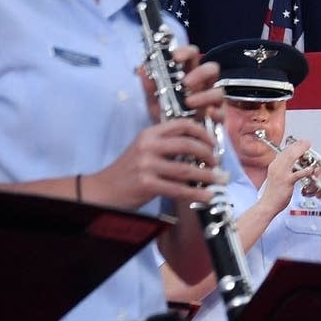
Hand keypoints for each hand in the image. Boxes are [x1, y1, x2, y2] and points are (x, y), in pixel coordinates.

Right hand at [96, 115, 226, 210]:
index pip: (182, 124)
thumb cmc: (127, 172)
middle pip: (188, 144)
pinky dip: (196, 193)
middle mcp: (148, 146)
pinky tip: (206, 195)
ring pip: (186, 168)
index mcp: (149, 134)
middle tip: (217, 162)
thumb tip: (199, 148)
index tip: (213, 143)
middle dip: (208, 153)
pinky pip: (178, 189)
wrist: (101, 192)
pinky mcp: (146, 185)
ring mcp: (146, 165)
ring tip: (219, 179)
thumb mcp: (144, 149)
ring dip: (207, 175)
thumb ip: (166, 145)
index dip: (202, 132)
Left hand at [138, 46, 223, 125]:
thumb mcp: (154, 100)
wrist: (170, 138)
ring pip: (218, 92)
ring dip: (205, 95)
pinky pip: (221, 114)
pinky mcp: (215, 118)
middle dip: (200, 73)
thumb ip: (149, 86)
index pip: (193, 56)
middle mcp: (203, 86)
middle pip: (212, 69)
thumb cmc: (166, 114)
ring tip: (189, 102)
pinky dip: (215, 113)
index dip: (186, 52)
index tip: (175, 57)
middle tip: (186, 82)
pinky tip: (206, 114)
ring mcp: (211, 101)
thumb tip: (141, 68)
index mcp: (189, 75)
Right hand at [262, 135, 318, 211]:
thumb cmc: (273, 192)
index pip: (284, 151)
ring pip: (292, 158)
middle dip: (299, 145)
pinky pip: (297, 174)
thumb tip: (291, 162)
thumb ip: (282, 168)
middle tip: (307, 142)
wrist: (267, 204)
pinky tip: (311, 169)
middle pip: (288, 152)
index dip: (293, 145)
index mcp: (273, 166)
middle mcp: (276, 167)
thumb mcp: (276, 176)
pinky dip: (305, 170)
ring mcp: (281, 174)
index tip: (301, 142)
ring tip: (308, 148)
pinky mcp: (286, 182)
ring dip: (301, 151)